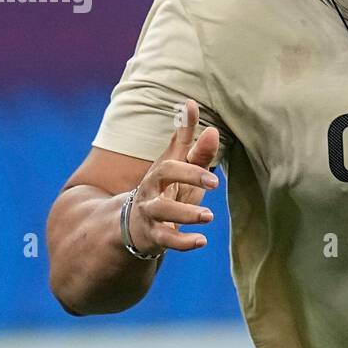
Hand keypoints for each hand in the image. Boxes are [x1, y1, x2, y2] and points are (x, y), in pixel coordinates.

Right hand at [127, 98, 221, 254]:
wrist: (133, 225)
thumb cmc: (166, 191)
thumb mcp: (180, 170)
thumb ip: (192, 145)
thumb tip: (192, 105)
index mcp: (160, 172)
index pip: (172, 157)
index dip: (191, 156)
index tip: (214, 148)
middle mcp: (151, 189)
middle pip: (163, 175)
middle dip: (189, 176)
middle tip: (214, 182)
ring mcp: (150, 213)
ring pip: (163, 211)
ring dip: (186, 213)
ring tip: (209, 216)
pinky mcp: (153, 237)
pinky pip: (166, 240)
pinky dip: (183, 242)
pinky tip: (201, 241)